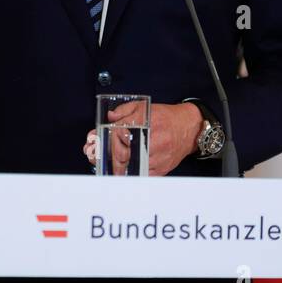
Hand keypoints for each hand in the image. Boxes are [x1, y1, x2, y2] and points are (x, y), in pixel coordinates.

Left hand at [83, 102, 203, 175]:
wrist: (189, 128)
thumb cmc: (166, 117)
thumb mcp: (144, 107)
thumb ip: (125, 110)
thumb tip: (109, 117)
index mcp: (147, 123)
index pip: (119, 132)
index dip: (102, 138)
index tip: (92, 140)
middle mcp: (153, 141)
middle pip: (122, 152)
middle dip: (104, 154)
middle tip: (93, 155)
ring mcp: (157, 157)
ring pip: (130, 166)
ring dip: (113, 166)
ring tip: (102, 163)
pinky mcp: (161, 169)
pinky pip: (140, 175)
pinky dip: (128, 175)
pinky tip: (119, 171)